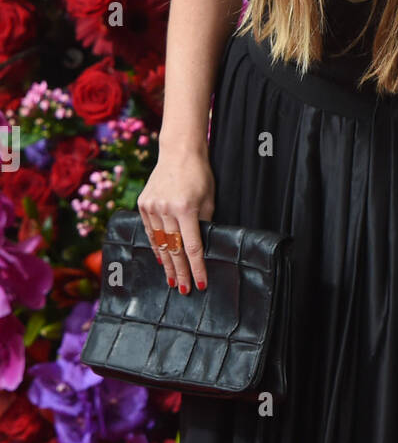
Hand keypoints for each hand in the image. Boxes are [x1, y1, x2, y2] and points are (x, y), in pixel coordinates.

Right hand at [137, 152, 214, 294]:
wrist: (179, 152)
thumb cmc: (200, 174)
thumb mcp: (209, 198)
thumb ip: (205, 222)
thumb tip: (200, 245)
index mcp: (186, 209)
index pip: (193, 247)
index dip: (197, 268)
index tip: (200, 284)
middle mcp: (166, 210)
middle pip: (174, 249)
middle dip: (180, 272)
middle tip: (183, 290)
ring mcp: (151, 207)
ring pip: (159, 243)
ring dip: (166, 264)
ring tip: (171, 280)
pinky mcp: (142, 204)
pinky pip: (148, 231)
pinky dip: (155, 246)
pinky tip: (160, 259)